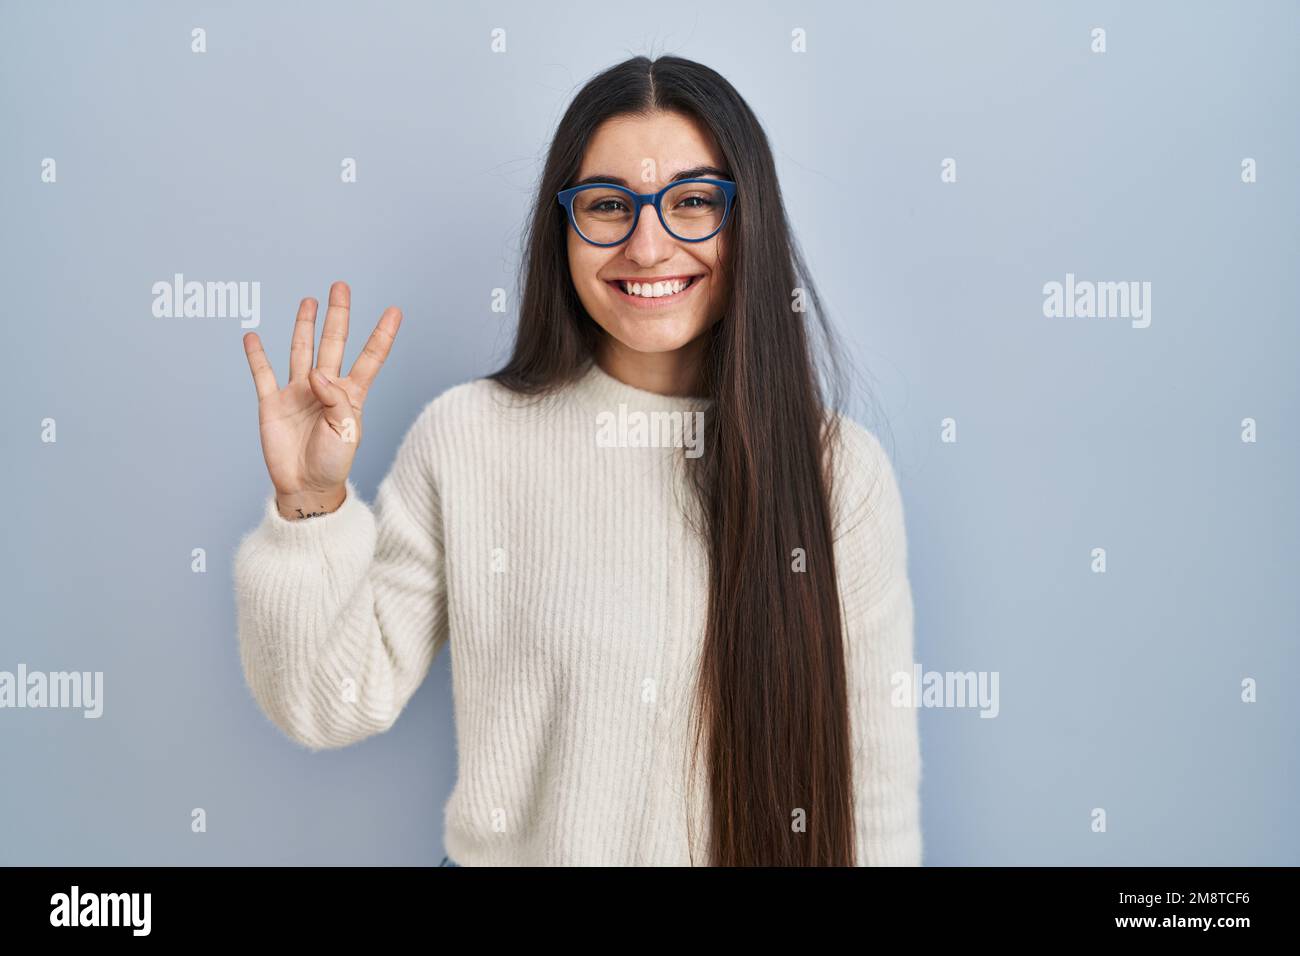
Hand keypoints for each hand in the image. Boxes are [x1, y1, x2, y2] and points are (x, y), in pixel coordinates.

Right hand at [242, 281, 401, 517]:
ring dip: (304, 325)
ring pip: (301, 349)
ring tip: (309, 300)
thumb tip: (316, 372)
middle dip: (338, 314)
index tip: (395, 310)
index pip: (370, 357)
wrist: (306, 486)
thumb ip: (336, 400)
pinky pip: (263, 373)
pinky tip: (252, 336)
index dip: (382, 335)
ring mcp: (298, 392)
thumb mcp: (346, 432)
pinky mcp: (273, 403)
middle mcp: (325, 387)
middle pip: (334, 343)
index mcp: (351, 395)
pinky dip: (256, 355)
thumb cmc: (333, 463)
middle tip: (341, 287)